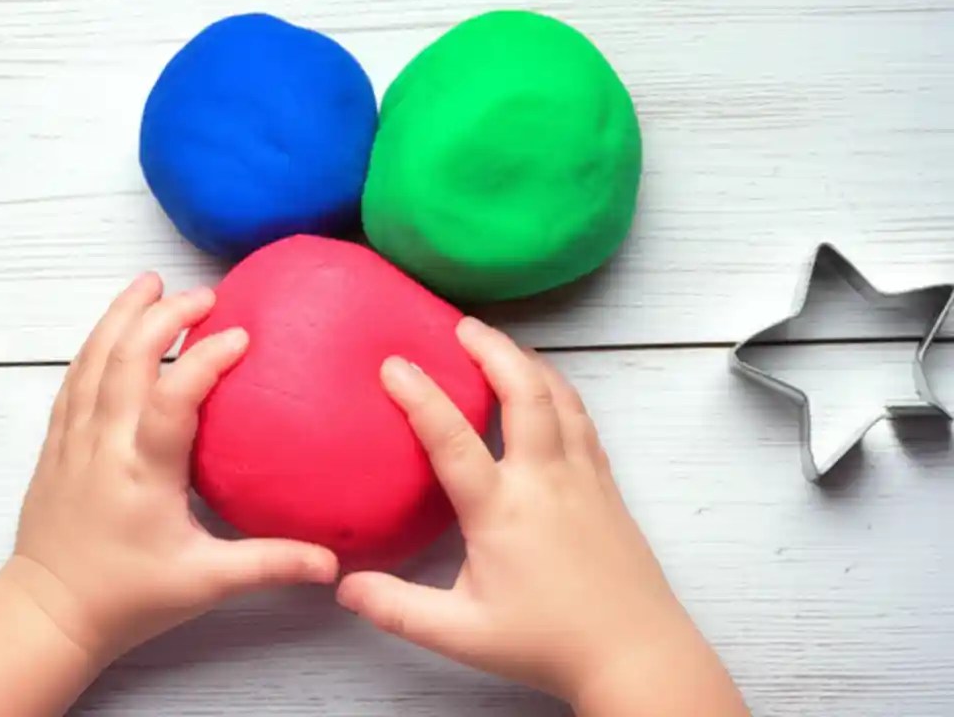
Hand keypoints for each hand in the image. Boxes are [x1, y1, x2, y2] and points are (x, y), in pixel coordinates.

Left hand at [5, 272, 338, 665]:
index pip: (173, 398)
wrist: (49, 612)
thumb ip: (270, 564)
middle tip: (204, 295)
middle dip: (164, 317)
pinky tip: (109, 328)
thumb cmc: (125, 597)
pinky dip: (94, 345)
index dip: (205, 360)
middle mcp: (104, 444)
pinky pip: (73, 379)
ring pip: (93, 359)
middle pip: (128, 359)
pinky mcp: (57, 443)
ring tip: (150, 283)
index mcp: (143, 472)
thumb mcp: (206, 583)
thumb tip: (330, 562)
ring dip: (122, 315)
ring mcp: (74, 439)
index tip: (240, 336)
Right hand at [337, 318, 746, 714]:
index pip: (452, 438)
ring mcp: (583, 478)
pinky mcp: (607, 487)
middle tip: (461, 326)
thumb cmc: (549, 643)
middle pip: (523, 393)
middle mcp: (545, 481)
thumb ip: (397, 608)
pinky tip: (548, 392)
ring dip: (528, 363)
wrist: (635, 654)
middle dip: (491, 350)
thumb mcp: (461, 634)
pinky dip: (560, 392)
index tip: (393, 364)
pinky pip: (583, 420)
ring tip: (501, 346)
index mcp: (502, 510)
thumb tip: (344, 585)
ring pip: (561, 398)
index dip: (420, 395)